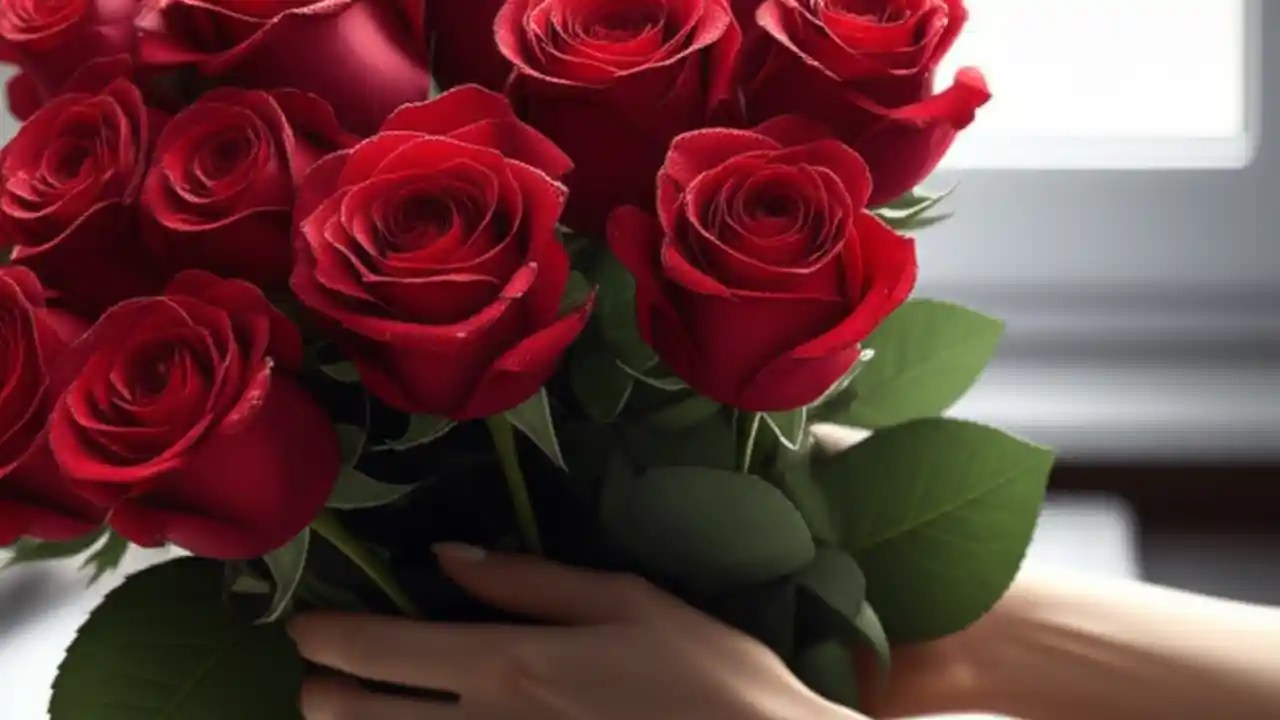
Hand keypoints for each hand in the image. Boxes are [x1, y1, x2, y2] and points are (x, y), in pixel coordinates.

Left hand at [289, 544, 860, 719]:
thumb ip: (526, 581)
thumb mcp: (624, 601)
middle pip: (354, 719)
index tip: (305, 622)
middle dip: (322, 689)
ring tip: (354, 705)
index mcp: (506, 667)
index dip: (324, 635)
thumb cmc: (703, 672)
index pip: (377, 651)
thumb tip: (444, 558)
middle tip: (324, 666)